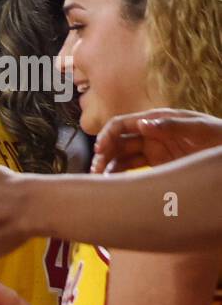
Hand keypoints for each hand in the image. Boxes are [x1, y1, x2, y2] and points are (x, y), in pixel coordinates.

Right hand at [92, 108, 221, 173]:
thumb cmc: (218, 136)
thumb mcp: (198, 128)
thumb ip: (171, 125)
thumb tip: (142, 124)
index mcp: (156, 120)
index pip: (122, 124)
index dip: (107, 135)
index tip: (100, 150)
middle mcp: (149, 134)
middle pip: (117, 142)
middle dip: (103, 154)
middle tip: (96, 170)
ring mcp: (152, 150)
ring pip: (121, 156)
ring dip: (108, 166)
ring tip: (100, 180)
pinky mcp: (156, 165)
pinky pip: (131, 168)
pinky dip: (119, 175)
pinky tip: (112, 184)